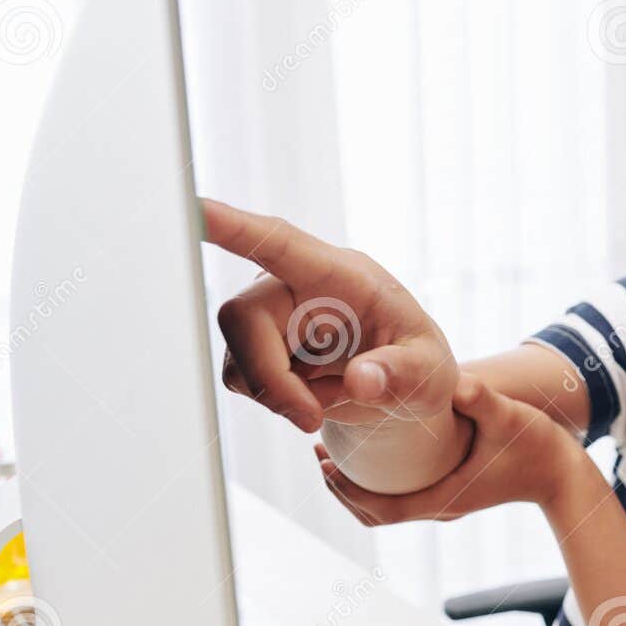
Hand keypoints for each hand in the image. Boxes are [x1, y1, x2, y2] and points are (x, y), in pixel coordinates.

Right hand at [202, 199, 457, 431]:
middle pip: (242, 318)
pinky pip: (242, 380)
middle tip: (311, 417)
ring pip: (237, 360)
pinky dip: (277, 401)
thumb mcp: (431, 373)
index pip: (279, 243)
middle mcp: (292, 284)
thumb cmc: (417, 364)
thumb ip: (403, 374)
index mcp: (339, 274)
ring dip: (281, 396)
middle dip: (271, 378)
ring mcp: (268, 313)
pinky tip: (313, 394)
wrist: (397, 386)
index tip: (194, 207)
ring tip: (333, 397)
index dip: (234, 227)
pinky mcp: (253, 344)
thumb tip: (362, 381)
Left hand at [317, 374, 580, 523]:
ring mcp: (446, 503)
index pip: (383, 507)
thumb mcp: (510, 419)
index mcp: (446, 498)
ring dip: (356, 487)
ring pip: (387, 507)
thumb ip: (484, 402)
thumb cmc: (539, 448)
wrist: (564, 475)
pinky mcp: (452, 492)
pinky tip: (372, 451)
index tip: (322, 464)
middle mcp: (441, 507)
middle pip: (376, 514)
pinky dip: (379, 481)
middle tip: (317, 454)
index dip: (347, 490)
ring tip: (332, 453)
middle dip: (341, 489)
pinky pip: (403, 495)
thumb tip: (457, 382)